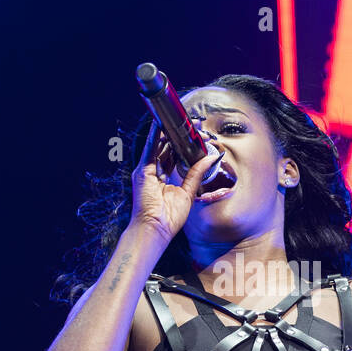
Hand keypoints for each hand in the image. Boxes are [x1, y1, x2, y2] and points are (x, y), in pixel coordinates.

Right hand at [129, 123, 225, 240]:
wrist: (156, 229)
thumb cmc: (169, 218)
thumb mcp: (188, 192)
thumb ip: (196, 174)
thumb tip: (210, 159)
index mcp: (164, 178)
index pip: (174, 156)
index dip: (185, 145)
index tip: (198, 136)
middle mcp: (153, 172)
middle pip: (166, 149)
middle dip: (179, 137)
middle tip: (194, 126)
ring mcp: (146, 171)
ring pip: (158, 146)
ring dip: (169, 133)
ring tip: (180, 120)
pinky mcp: (142, 172)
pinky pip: (149, 150)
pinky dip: (154, 137)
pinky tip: (160, 124)